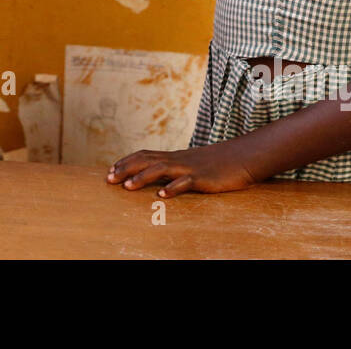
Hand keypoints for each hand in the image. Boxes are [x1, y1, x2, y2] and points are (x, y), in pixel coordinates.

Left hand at [106, 143, 258, 196]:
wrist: (242, 158)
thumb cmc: (216, 164)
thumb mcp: (192, 165)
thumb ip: (176, 170)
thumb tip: (159, 179)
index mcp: (174, 157)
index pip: (144, 155)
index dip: (125, 162)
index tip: (109, 171)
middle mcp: (178, 160)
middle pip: (146, 160)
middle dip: (125, 168)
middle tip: (108, 179)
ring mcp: (189, 168)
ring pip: (161, 169)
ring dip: (143, 177)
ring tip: (127, 187)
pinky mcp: (203, 178)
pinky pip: (186, 182)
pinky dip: (173, 188)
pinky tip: (162, 195)